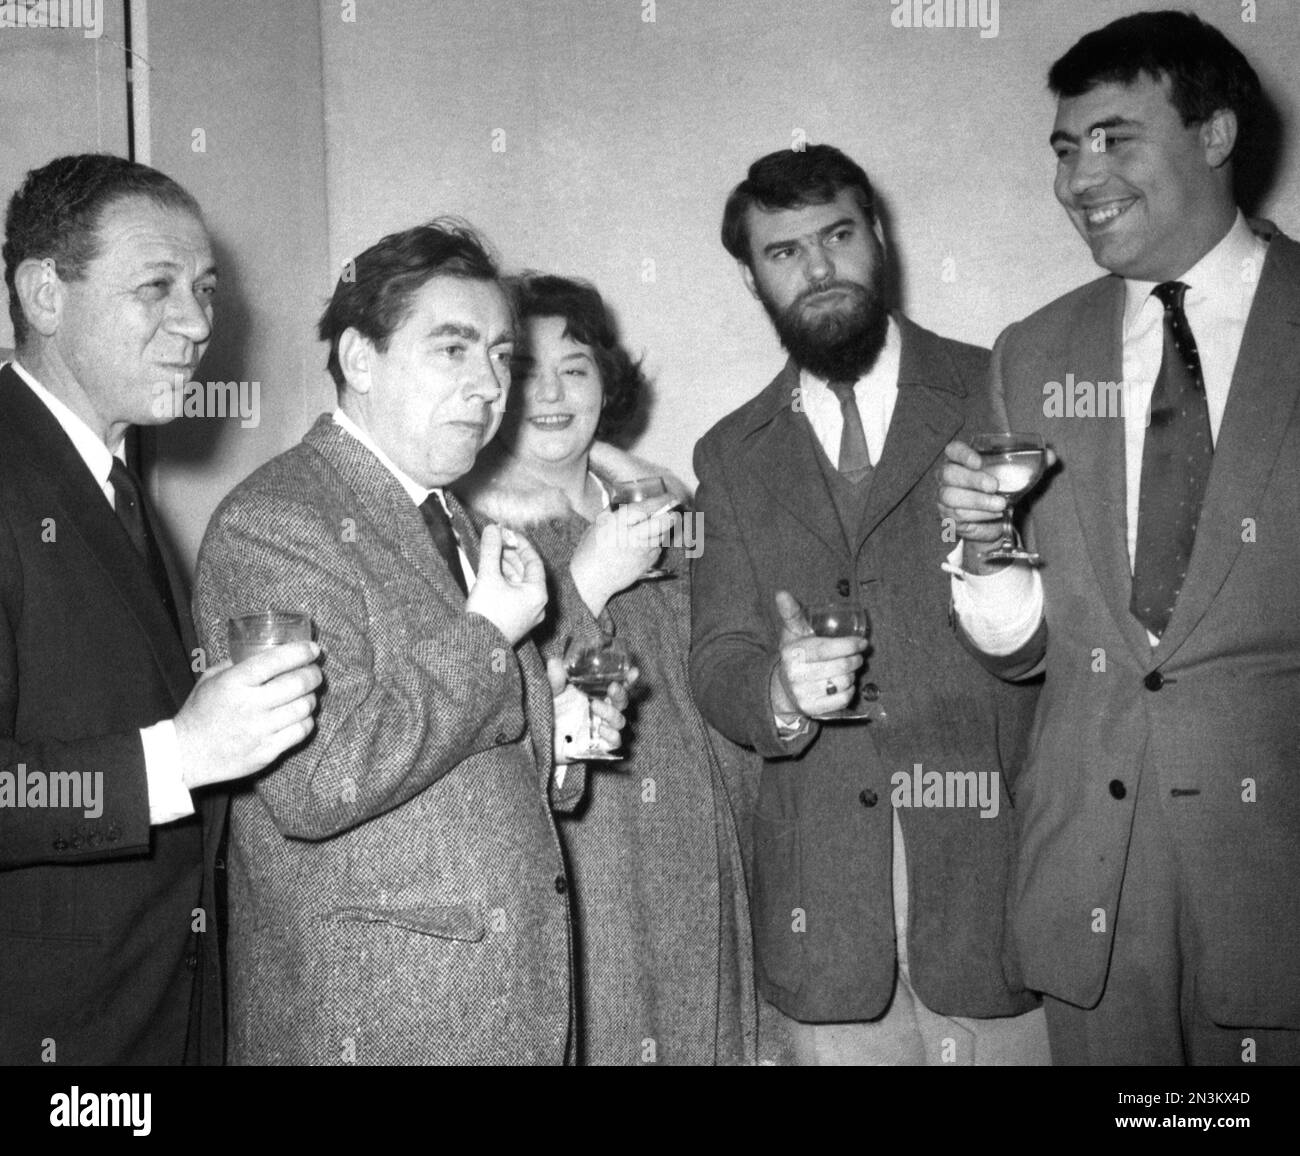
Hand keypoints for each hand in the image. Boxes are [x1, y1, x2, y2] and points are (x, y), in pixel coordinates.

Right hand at [174, 641, 322, 789]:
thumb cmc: (199, 712)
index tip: (314, 649)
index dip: (301, 652)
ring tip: (307, 695)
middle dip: (314, 674)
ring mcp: (259, 730)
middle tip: (314, 672)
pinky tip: (300, 716)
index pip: (276, 660)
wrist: (186, 755)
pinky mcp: (267, 751)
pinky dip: (306, 721)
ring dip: (311, 698)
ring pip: (304, 707)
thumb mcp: (210, 680)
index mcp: (234, 683)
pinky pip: (301, 731)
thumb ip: (236, 664)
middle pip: (298, 683)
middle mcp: (249, 705)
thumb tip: (265, 651)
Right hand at [465, 523, 547, 643]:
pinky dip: (504, 582)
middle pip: (527, 572)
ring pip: (519, 584)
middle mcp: (537, 605)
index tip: (507, 534)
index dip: (521, 544)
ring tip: (490, 555)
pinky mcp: (516, 621)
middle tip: (496, 542)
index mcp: (537, 594)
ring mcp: (528, 615)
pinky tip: (490, 574)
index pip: (534, 561)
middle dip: (511, 555)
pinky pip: (514, 596)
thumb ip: (491, 550)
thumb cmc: (486, 613)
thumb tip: (493, 529)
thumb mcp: (488, 577)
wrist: (475, 647)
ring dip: (506, 567)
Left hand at [547, 656, 628, 760]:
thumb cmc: (554, 713)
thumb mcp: (553, 693)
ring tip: (594, 705)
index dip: (629, 679)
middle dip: (621, 694)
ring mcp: (603, 728)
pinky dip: (612, 735)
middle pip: (622, 702)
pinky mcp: (600, 745)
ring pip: (620, 721)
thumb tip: (555, 662)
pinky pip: (615, 741)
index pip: (619, 685)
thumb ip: (555, 679)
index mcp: (598, 695)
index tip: (634, 672)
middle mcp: (604, 711)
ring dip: (611, 713)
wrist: (543, 740)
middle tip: (612, 688)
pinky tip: (601, 730)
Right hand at [569, 499, 678, 615]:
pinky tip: (645, 544)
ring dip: (662, 529)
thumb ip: (609, 513)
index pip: (646, 507)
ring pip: (662, 535)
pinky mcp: (646, 564)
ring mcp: (641, 551)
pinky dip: (655, 544)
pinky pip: (657, 549)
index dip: (662, 500)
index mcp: (618, 522)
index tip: (669, 496)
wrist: (591, 580)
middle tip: (673, 511)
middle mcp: (633, 535)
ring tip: (654, 527)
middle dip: (672, 514)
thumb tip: (616, 500)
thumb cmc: (589, 552)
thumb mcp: (596, 526)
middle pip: (663, 522)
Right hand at [770, 590, 865, 719]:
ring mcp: (802, 694)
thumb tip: (781, 592)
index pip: (826, 649)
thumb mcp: (792, 634)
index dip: (848, 645)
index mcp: (792, 653)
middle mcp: (795, 674)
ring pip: (843, 683)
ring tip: (848, 670)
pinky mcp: (811, 709)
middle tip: (858, 657)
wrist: (781, 688)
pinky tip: (844, 685)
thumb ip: (792, 613)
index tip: (862, 643)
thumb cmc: (795, 655)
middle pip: (840, 667)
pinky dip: (849, 692)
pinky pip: (842, 700)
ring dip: (851, 676)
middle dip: (855, 660)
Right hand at [937, 440, 1056, 574]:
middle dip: (972, 479)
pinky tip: (994, 514)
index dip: (962, 454)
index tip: (978, 461)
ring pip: (951, 496)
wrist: (997, 522)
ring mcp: (944, 497)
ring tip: (1000, 504)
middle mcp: (948, 477)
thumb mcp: (1019, 478)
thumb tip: (1051, 456)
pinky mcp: (948, 516)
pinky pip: (958, 514)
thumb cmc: (1003, 492)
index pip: (953, 450)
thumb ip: (1034, 465)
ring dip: (977, 501)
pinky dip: (978, 514)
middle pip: (949, 473)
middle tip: (995, 486)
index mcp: (962, 461)